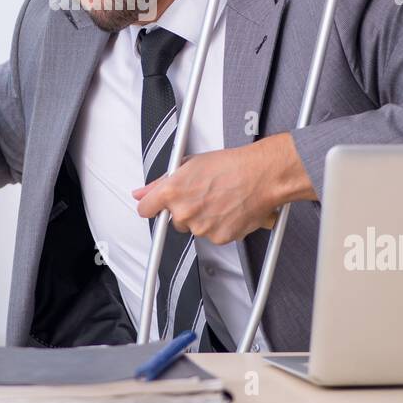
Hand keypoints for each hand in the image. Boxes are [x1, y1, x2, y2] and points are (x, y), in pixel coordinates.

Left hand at [131, 134, 314, 243]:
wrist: (261, 176)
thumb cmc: (230, 165)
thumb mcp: (189, 164)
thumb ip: (160, 182)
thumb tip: (141, 193)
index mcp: (172, 192)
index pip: (145, 209)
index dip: (152, 206)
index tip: (156, 206)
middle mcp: (184, 212)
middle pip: (174, 220)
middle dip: (185, 210)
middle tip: (204, 194)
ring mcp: (201, 228)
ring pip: (195, 228)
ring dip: (203, 219)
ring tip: (221, 200)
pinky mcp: (219, 238)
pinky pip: (213, 236)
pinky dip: (220, 226)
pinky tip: (229, 210)